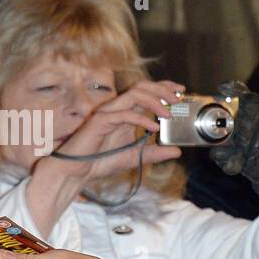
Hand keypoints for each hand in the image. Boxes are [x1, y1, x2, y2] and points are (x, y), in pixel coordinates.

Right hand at [38, 79, 184, 184]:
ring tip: (168, 113)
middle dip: (162, 89)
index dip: (164, 87)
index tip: (181, 90)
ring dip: (154, 101)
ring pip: (134, 95)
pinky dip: (141, 119)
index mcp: (126, 114)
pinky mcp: (100, 121)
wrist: (77, 171)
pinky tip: (154, 126)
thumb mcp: (136, 157)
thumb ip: (156, 153)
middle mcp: (118, 109)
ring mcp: (109, 113)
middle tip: (178, 98)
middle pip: (142, 87)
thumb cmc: (100, 161)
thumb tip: (177, 151)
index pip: (147, 93)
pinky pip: (124, 114)